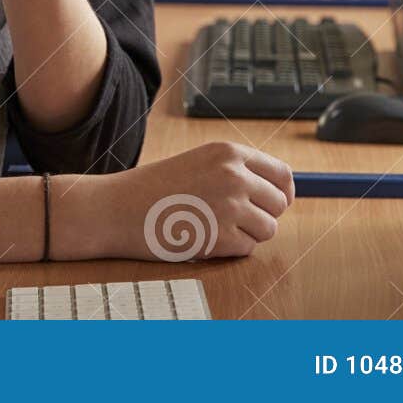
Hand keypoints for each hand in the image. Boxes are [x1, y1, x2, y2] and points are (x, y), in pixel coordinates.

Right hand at [59, 142, 293, 261]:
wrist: (119, 208)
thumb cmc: (156, 188)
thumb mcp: (199, 162)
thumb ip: (236, 171)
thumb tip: (280, 193)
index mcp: (229, 152)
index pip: (282, 174)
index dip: (282, 193)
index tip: (275, 204)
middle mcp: (234, 175)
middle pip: (279, 204)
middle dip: (263, 216)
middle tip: (236, 220)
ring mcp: (230, 206)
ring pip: (267, 229)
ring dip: (248, 234)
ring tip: (215, 228)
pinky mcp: (221, 237)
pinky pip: (247, 249)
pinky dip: (231, 250)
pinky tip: (205, 239)